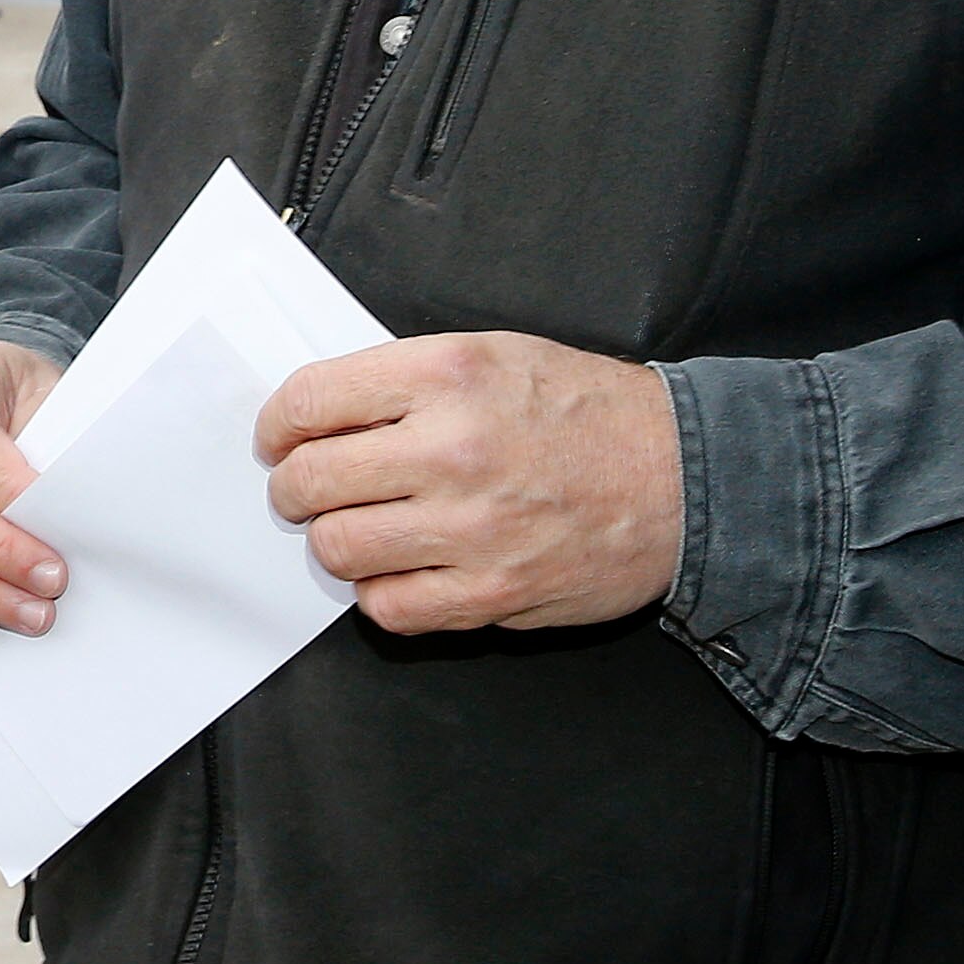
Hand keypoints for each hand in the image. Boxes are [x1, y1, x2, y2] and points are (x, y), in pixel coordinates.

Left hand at [257, 332, 681, 635]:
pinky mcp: (493, 594)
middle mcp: (452, 449)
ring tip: (356, 528)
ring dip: (333, 541)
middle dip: (293, 488)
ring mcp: (472, 528)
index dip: (278, 424)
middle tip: (304, 489)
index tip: (279, 438)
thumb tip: (319, 414)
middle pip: (311, 480)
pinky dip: (380, 593)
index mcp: (447, 375)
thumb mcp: (492, 354)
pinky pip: (389, 609)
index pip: (311, 400)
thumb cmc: (586, 411)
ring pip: (338, 549)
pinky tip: (400, 570)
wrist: (685, 476)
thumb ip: (404, 380)